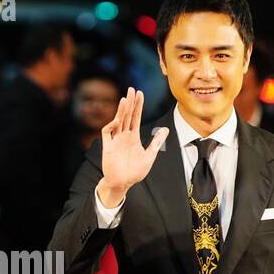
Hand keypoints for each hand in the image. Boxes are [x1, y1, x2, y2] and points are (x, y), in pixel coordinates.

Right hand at [98, 88, 167, 205]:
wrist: (123, 184)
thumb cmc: (134, 172)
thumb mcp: (150, 156)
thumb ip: (156, 142)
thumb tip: (166, 129)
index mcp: (133, 137)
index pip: (136, 117)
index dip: (138, 106)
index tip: (140, 93)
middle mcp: (124, 136)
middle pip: (126, 115)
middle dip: (130, 103)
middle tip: (132, 89)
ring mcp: (115, 140)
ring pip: (117, 121)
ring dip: (121, 110)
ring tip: (126, 99)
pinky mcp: (108, 147)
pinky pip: (107, 133)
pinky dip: (111, 125)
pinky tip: (117, 120)